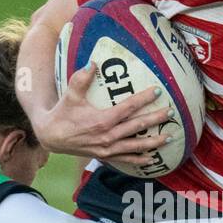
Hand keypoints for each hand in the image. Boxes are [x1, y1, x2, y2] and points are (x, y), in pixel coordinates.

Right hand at [37, 64, 173, 162]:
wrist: (51, 136)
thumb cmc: (62, 113)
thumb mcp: (70, 95)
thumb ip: (81, 79)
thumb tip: (92, 63)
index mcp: (102, 121)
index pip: (128, 108)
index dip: (144, 99)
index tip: (157, 91)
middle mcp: (108, 136)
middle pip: (138, 127)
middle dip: (156, 119)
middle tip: (171, 112)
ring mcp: (108, 149)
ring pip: (136, 146)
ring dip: (154, 142)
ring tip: (169, 136)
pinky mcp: (105, 156)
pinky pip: (126, 159)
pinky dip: (140, 159)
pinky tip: (152, 158)